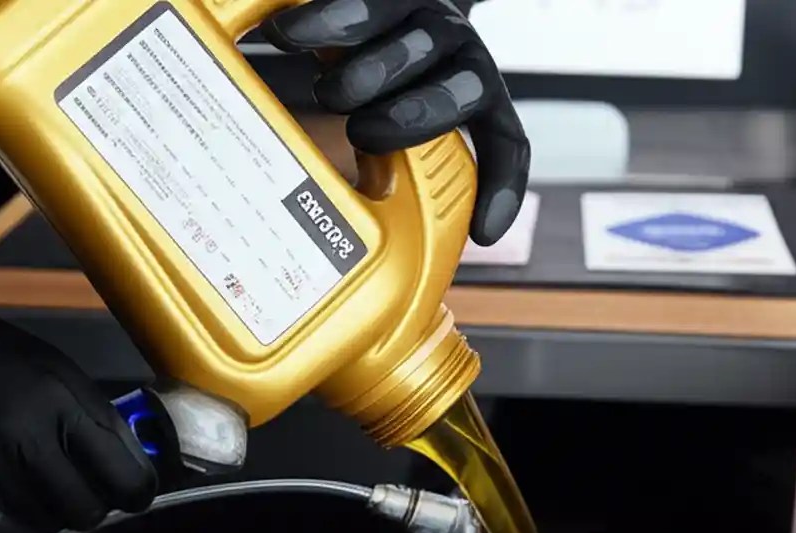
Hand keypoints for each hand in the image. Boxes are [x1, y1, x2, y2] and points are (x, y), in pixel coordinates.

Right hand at [0, 222, 161, 532]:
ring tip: (44, 488)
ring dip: (57, 516)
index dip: (139, 490)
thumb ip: (96, 418)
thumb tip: (137, 463)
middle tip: (86, 486)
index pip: (126, 473)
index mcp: (59, 398)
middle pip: (91, 509)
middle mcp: (25, 435)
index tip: (135, 490)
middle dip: (97, 503)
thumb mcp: (55, 369)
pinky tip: (21, 513)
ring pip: (53, 529)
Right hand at [264, 0, 528, 245]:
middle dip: (417, 118)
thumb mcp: (395, 120)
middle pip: (462, 92)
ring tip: (328, 93)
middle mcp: (461, 54)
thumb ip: (392, 167)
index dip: (502, 188)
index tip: (483, 233)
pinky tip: (289, 36)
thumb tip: (352, 245)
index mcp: (475, 95)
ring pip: (414, 46)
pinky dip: (325, 21)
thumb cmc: (385, 78)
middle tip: (364, 136)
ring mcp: (427, 16)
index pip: (507, 143)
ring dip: (373, 74)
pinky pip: (363, 4)